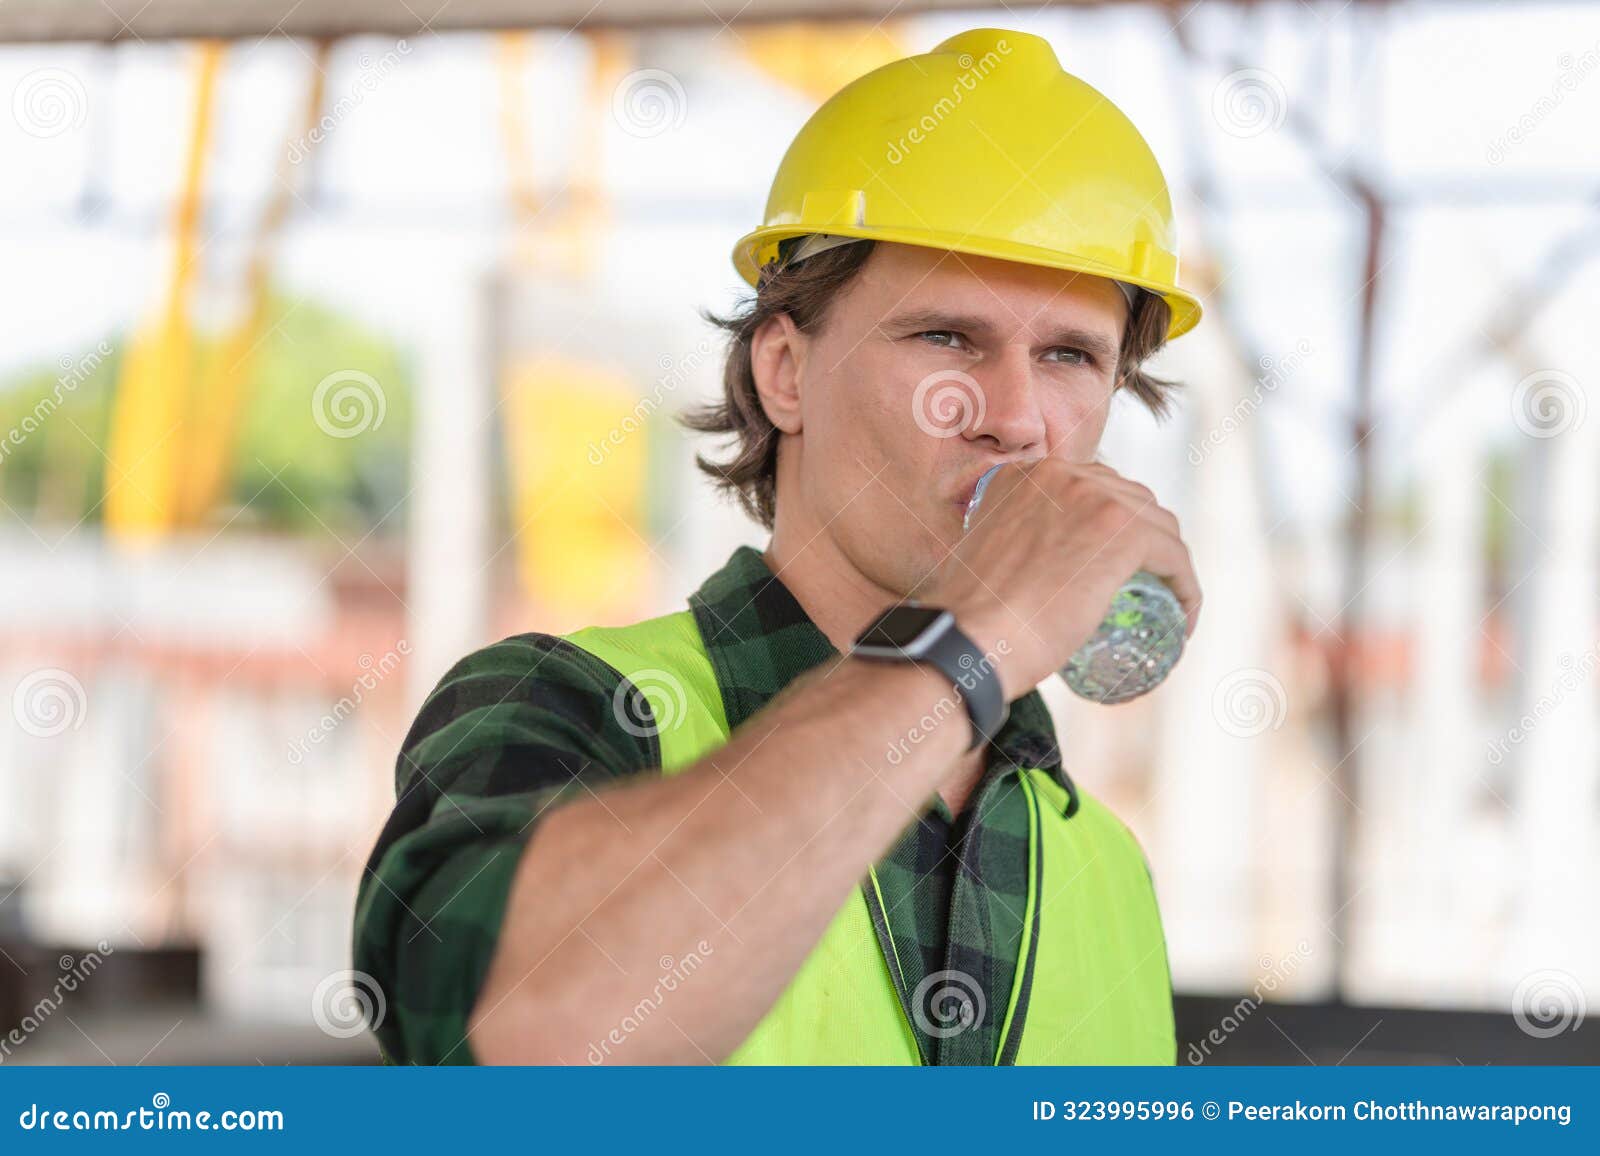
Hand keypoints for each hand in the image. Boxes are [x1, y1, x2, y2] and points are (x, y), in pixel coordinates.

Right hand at [921, 459, 1201, 700]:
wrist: (970, 640)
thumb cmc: (971, 621)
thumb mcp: (983, 559)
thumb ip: (1005, 545)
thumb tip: (1026, 571)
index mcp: (1022, 475)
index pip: (1090, 489)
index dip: (1110, 527)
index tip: (1112, 567)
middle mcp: (1059, 473)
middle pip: (1129, 499)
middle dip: (1144, 540)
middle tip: (1142, 587)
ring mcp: (1094, 498)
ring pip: (1158, 525)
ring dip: (1169, 564)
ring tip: (1166, 603)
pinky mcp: (1122, 532)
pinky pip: (1174, 556)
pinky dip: (1186, 588)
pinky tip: (1183, 616)